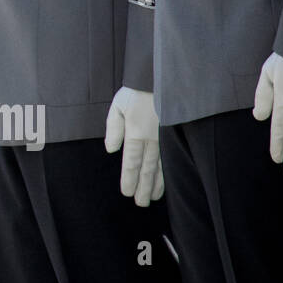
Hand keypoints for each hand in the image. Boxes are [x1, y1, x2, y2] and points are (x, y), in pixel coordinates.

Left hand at [104, 85, 163, 206]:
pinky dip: (167, 171)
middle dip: (143, 187)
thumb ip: (113, 128)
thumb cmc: (135, 92)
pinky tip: (166, 181)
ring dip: (156, 183)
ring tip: (153, 197)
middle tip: (141, 203)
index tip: (127, 192)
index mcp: (135, 131)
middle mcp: (151, 138)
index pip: (132, 161)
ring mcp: (163, 138)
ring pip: (160, 166)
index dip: (129, 178)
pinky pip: (169, 157)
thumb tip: (111, 150)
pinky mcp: (172, 135)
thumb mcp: (117, 106)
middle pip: (147, 168)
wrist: (159, 78)